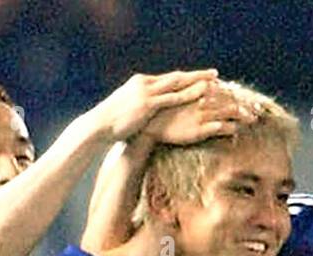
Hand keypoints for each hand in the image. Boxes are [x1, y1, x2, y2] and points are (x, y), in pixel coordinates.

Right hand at [91, 70, 218, 143]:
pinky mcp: (147, 104)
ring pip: (176, 83)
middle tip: (214, 73)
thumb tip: (145, 112)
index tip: (199, 78)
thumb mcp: (126, 110)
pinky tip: (200, 95)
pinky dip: (187, 95)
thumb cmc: (110, 122)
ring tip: (214, 81)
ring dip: (196, 82)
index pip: (167, 79)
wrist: (98, 125)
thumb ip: (138, 106)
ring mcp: (146, 92)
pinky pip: (172, 98)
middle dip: (196, 75)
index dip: (184, 78)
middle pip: (175, 76)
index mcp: (140, 82)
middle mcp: (145, 83)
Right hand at [144, 79, 256, 144]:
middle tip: (256, 110)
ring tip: (251, 120)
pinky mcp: (200, 129)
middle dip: (245, 104)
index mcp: (198, 89)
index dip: (236, 93)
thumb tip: (208, 85)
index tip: (244, 97)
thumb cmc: (163, 112)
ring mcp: (203, 114)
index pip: (223, 89)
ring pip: (230, 112)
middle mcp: (202, 99)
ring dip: (243, 116)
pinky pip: (222, 128)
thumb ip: (193, 91)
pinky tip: (236, 130)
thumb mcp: (177, 97)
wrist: (150, 126)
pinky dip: (231, 128)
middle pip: (230, 99)